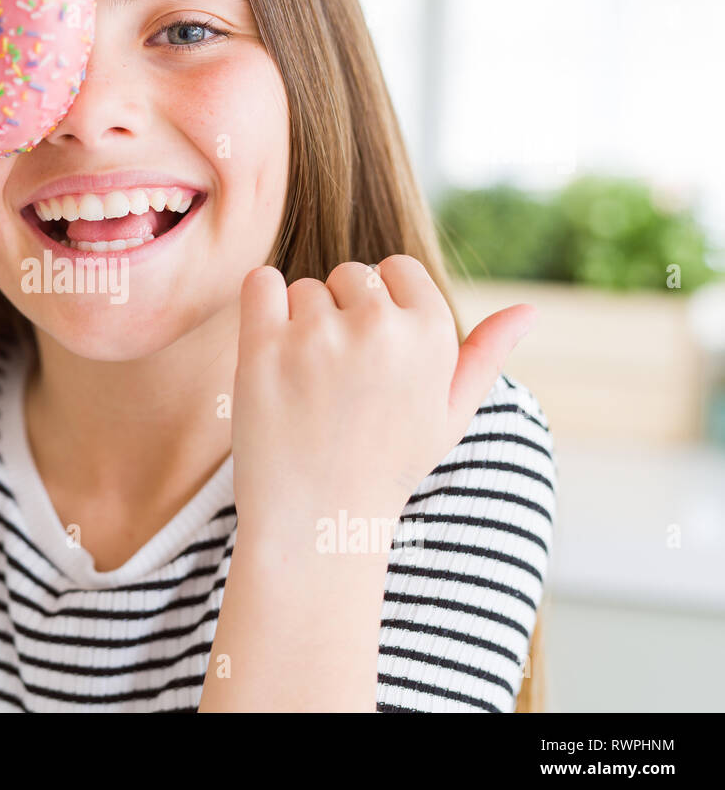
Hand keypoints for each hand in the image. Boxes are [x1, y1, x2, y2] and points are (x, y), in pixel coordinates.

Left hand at [231, 255, 536, 540]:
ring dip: (298, 323)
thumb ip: (485, 357)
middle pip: (348, 275)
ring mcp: (319, 335)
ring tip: (307, 386)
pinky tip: (269, 353)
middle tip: (337, 380)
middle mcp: (380, 326)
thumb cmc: (384, 467)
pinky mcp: (265, 346)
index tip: (370, 357)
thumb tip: (528, 310)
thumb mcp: (449, 416)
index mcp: (432, 333)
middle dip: (339, 314)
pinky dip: (260, 306)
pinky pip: (261, 283)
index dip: (378, 308)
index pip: (396, 269)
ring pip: (303, 289)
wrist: (318, 520)